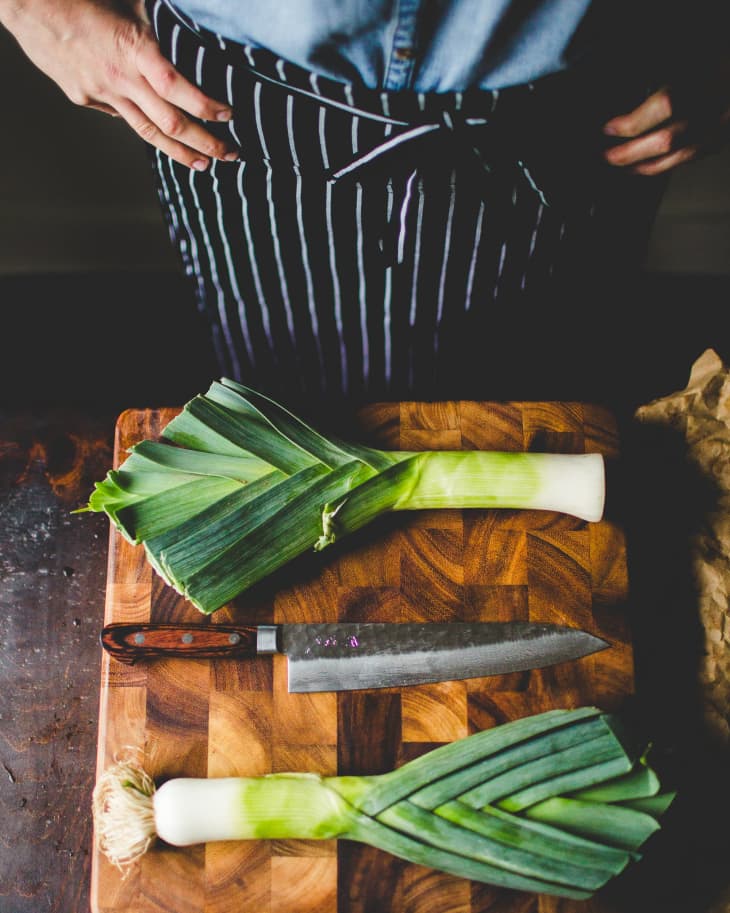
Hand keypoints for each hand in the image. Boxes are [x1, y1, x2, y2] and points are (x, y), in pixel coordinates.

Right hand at [0, 0, 238, 169]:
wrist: (26, 2)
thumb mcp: (130, 2)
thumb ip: (158, 27)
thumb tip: (186, 34)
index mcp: (134, 49)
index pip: (178, 89)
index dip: (206, 107)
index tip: (229, 115)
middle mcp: (121, 78)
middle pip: (171, 122)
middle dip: (205, 142)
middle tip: (230, 154)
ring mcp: (102, 93)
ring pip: (149, 132)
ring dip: (181, 152)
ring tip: (204, 165)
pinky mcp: (85, 99)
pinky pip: (121, 116)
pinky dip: (143, 122)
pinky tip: (158, 130)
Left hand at [602, 58, 729, 174]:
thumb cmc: (721, 56)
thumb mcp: (695, 52)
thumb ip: (669, 75)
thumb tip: (632, 98)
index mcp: (710, 78)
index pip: (665, 105)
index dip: (633, 121)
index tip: (609, 127)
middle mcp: (718, 104)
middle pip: (669, 139)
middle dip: (632, 153)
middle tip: (607, 156)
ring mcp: (725, 123)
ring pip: (684, 154)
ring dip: (648, 166)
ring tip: (624, 166)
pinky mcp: (726, 135)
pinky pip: (697, 155)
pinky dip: (670, 163)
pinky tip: (653, 164)